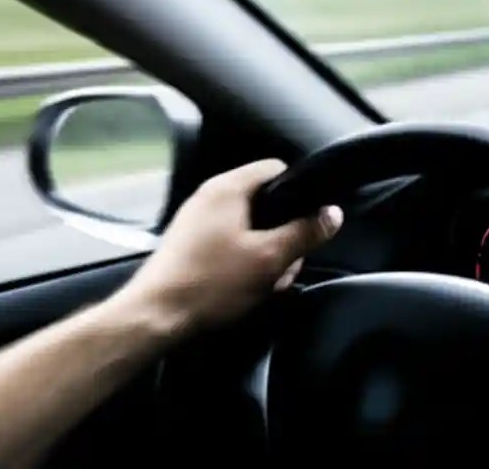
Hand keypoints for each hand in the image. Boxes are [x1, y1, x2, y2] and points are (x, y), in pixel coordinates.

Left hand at [113, 159, 341, 338]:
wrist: (155, 317)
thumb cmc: (212, 283)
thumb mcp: (270, 259)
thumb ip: (305, 233)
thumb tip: (333, 214)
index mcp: (228, 188)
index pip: (277, 170)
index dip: (301, 194)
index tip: (310, 225)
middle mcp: (210, 197)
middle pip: (266, 203)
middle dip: (284, 235)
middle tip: (287, 266)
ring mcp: (197, 221)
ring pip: (250, 229)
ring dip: (267, 255)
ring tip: (267, 284)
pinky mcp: (190, 245)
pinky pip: (230, 244)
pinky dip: (245, 262)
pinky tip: (247, 289)